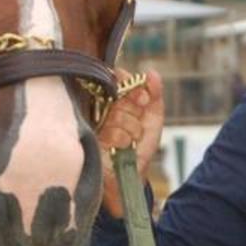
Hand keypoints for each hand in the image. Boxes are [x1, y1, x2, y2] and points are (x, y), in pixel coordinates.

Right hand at [96, 69, 163, 217]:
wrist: (133, 173)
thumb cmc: (141, 146)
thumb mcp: (153, 118)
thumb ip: (155, 94)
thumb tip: (151, 72)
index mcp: (117, 98)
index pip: (119, 77)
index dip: (132, 85)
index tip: (144, 99)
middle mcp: (103, 106)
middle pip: (119, 96)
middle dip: (136, 112)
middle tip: (139, 126)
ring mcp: (94, 121)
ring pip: (118, 115)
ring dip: (133, 130)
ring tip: (131, 141)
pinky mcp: (91, 138)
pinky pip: (113, 132)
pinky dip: (125, 141)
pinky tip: (123, 148)